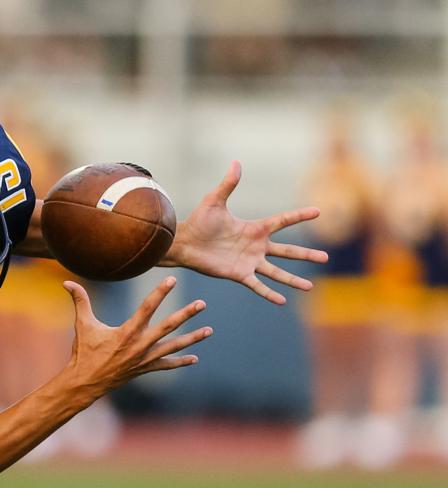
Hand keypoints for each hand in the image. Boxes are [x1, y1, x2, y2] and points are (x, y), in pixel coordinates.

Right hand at [63, 276, 211, 397]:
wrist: (85, 382)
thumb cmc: (83, 352)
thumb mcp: (82, 325)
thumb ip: (80, 301)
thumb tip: (67, 282)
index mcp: (127, 332)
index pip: (147, 308)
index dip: (160, 292)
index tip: (172, 279)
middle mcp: (140, 345)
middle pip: (168, 326)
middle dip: (186, 314)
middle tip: (202, 304)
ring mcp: (144, 358)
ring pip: (173, 346)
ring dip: (192, 339)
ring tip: (209, 331)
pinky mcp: (144, 369)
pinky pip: (166, 365)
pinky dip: (180, 362)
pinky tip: (194, 358)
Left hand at [164, 161, 327, 304]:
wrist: (184, 243)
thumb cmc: (198, 221)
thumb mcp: (215, 201)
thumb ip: (228, 184)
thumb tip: (236, 162)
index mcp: (254, 228)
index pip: (283, 221)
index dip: (300, 216)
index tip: (318, 211)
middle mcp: (256, 246)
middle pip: (287, 251)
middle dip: (306, 255)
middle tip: (326, 258)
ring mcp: (249, 262)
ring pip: (276, 272)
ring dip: (292, 280)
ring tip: (309, 287)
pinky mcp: (239, 274)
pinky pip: (257, 285)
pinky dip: (269, 293)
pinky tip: (282, 301)